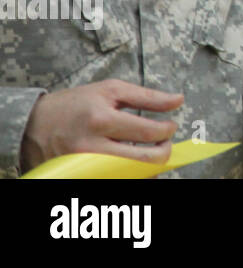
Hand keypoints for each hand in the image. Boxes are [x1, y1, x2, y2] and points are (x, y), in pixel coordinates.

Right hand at [20, 80, 182, 171]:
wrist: (33, 125)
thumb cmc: (74, 104)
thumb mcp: (110, 90)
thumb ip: (147, 96)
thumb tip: (178, 100)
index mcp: (101, 120)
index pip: (149, 132)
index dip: (168, 130)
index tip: (169, 126)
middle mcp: (92, 147)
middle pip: (145, 161)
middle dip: (164, 152)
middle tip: (163, 143)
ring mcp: (85, 167)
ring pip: (133, 176)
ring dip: (148, 167)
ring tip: (148, 153)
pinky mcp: (82, 178)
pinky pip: (117, 182)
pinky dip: (131, 175)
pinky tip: (133, 163)